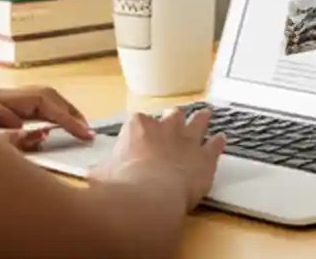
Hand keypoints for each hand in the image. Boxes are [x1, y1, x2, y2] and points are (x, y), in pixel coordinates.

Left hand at [0, 85, 94, 150]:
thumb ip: (9, 142)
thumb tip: (41, 133)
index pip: (40, 104)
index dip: (66, 119)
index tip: (84, 133)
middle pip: (41, 94)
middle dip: (67, 110)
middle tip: (86, 129)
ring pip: (32, 96)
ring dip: (55, 110)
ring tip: (74, 127)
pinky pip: (19, 103)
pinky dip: (39, 113)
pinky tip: (47, 126)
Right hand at [89, 106, 225, 211]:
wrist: (149, 199)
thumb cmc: (122, 186)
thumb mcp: (101, 175)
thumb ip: (103, 169)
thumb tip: (94, 174)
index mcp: (137, 127)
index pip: (137, 121)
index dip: (139, 130)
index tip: (139, 138)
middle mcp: (164, 128)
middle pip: (171, 115)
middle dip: (173, 117)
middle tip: (174, 118)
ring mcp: (187, 141)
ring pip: (198, 122)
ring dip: (201, 119)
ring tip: (205, 115)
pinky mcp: (205, 158)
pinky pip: (215, 145)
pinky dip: (218, 142)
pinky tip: (221, 139)